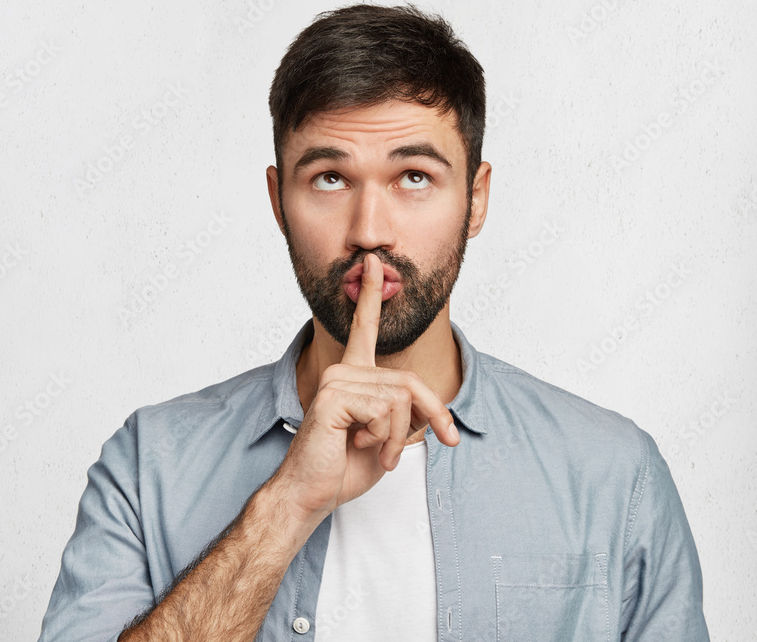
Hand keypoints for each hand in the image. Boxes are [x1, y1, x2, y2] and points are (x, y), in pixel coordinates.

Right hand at [270, 253, 459, 522]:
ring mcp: (337, 380)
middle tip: (446, 440)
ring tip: (381, 453)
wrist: (310, 494)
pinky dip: (386, 439)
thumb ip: (408, 415)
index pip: (365, 328)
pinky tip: (360, 446)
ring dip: (400, 436)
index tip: (374, 262)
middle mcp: (344, 370)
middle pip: (409, 381)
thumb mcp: (389, 438)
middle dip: (435, 413)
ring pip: (400, 399)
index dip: (370, 294)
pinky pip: (385, 412)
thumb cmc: (344, 467)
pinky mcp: (334, 396)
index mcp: (354, 374)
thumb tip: (431, 408)